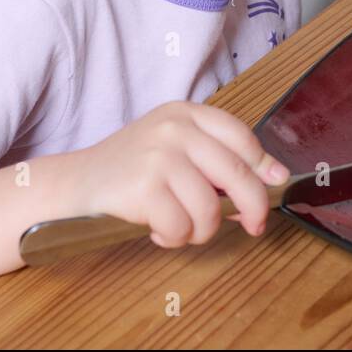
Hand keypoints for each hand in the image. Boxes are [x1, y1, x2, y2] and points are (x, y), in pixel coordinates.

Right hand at [76, 101, 289, 246]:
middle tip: (253, 226)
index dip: (263, 165)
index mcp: (186, 114)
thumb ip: (219, 158)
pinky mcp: (144, 187)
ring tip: (182, 227)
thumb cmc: (133, 169)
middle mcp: (175, 129)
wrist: (78, 182)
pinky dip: (174, 238)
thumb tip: (274, 177)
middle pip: (237, 173)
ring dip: (201, 231)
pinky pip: (182, 226)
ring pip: (210, 209)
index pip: (241, 136)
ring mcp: (159, 156)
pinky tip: (158, 230)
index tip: (274, 185)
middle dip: (253, 207)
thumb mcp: (176, 148)